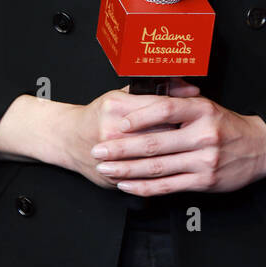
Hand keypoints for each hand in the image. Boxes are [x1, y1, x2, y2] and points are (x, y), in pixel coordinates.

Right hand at [56, 80, 201, 189]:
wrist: (68, 138)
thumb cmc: (98, 115)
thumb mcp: (123, 94)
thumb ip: (155, 91)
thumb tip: (190, 89)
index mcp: (117, 105)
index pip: (159, 108)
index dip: (182, 114)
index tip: (197, 117)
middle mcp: (112, 129)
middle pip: (160, 134)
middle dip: (182, 137)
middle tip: (197, 138)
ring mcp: (111, 155)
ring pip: (154, 158)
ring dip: (174, 158)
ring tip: (188, 154)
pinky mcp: (111, 174)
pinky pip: (143, 176)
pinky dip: (161, 175)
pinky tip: (173, 170)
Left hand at [88, 92, 265, 195]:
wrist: (261, 148)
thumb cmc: (227, 126)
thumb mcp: (207, 105)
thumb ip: (178, 100)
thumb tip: (144, 93)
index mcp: (202, 110)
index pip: (166, 110)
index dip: (140, 117)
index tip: (119, 123)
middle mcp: (203, 135)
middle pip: (155, 143)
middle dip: (122, 148)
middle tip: (99, 149)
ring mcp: (204, 160)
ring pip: (158, 167)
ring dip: (127, 169)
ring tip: (106, 167)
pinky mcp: (204, 181)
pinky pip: (168, 186)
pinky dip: (144, 187)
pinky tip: (127, 184)